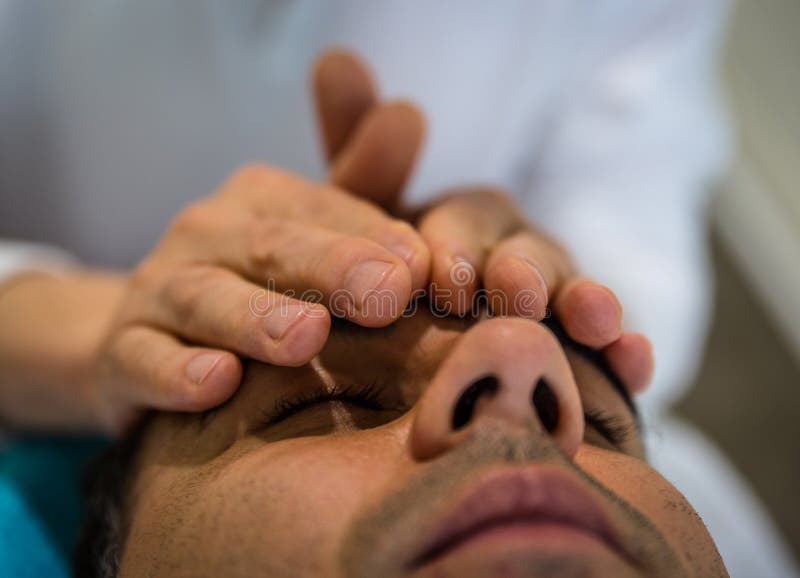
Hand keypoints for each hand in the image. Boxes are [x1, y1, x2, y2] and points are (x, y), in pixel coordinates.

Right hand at [86, 164, 431, 431]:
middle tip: (385, 293)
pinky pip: (143, 360)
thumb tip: (408, 111)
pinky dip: (176, 373)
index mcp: (262, 200)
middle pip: (271, 246)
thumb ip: (365, 179)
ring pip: (206, 300)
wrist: (156, 338)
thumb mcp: (318, 230)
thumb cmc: (264, 283)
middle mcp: (208, 233)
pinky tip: (216, 384)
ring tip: (306, 337)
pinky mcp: (122, 353)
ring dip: (256, 318)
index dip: (373, 236)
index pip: (325, 209)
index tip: (421, 266)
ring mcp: (159, 290)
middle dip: (330, 267)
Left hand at [312, 50, 652, 393]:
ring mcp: (553, 301)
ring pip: (574, 294)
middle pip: (528, 254)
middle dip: (523, 271)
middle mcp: (514, 255)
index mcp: (464, 225)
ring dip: (586, 300)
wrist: (418, 347)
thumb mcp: (364, 221)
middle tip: (513, 295)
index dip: (461, 243)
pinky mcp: (581, 352)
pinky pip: (611, 349)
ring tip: (593, 320)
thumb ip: (359, 153)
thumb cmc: (388, 279)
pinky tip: (634, 358)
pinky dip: (626, 351)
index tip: (449, 276)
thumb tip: (336, 59)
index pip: (470, 218)